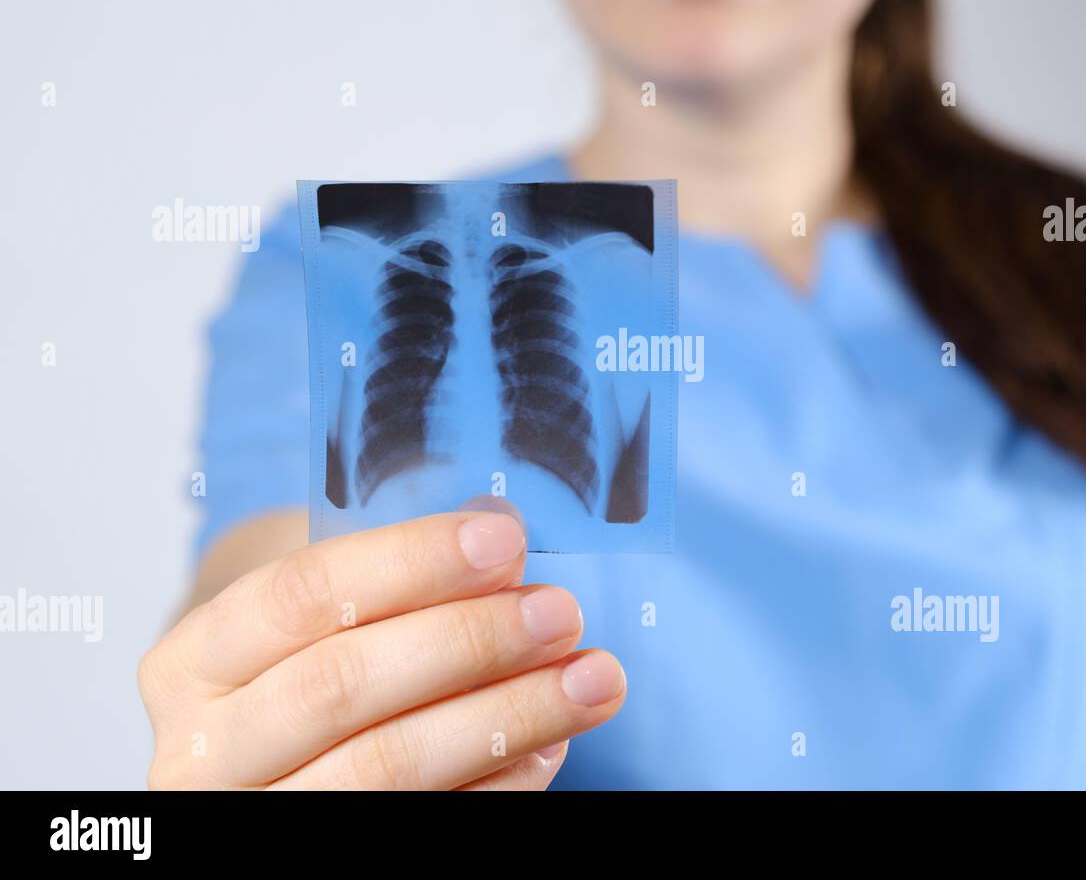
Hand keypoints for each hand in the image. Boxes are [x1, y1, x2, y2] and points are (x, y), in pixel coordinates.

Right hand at [139, 508, 625, 788]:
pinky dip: (499, 784)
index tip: (504, 537)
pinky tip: (552, 742)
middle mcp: (205, 752)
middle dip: (467, 641)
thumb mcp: (319, 609)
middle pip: (342, 686)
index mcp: (193, 662)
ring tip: (593, 678)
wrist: (266, 758)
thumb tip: (502, 538)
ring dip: (508, 717)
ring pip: (389, 770)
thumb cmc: (310, 658)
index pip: (299, 595)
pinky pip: (427, 825)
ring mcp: (258, 817)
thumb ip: (393, 575)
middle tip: (560, 610)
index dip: (408, 562)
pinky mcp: (319, 861)